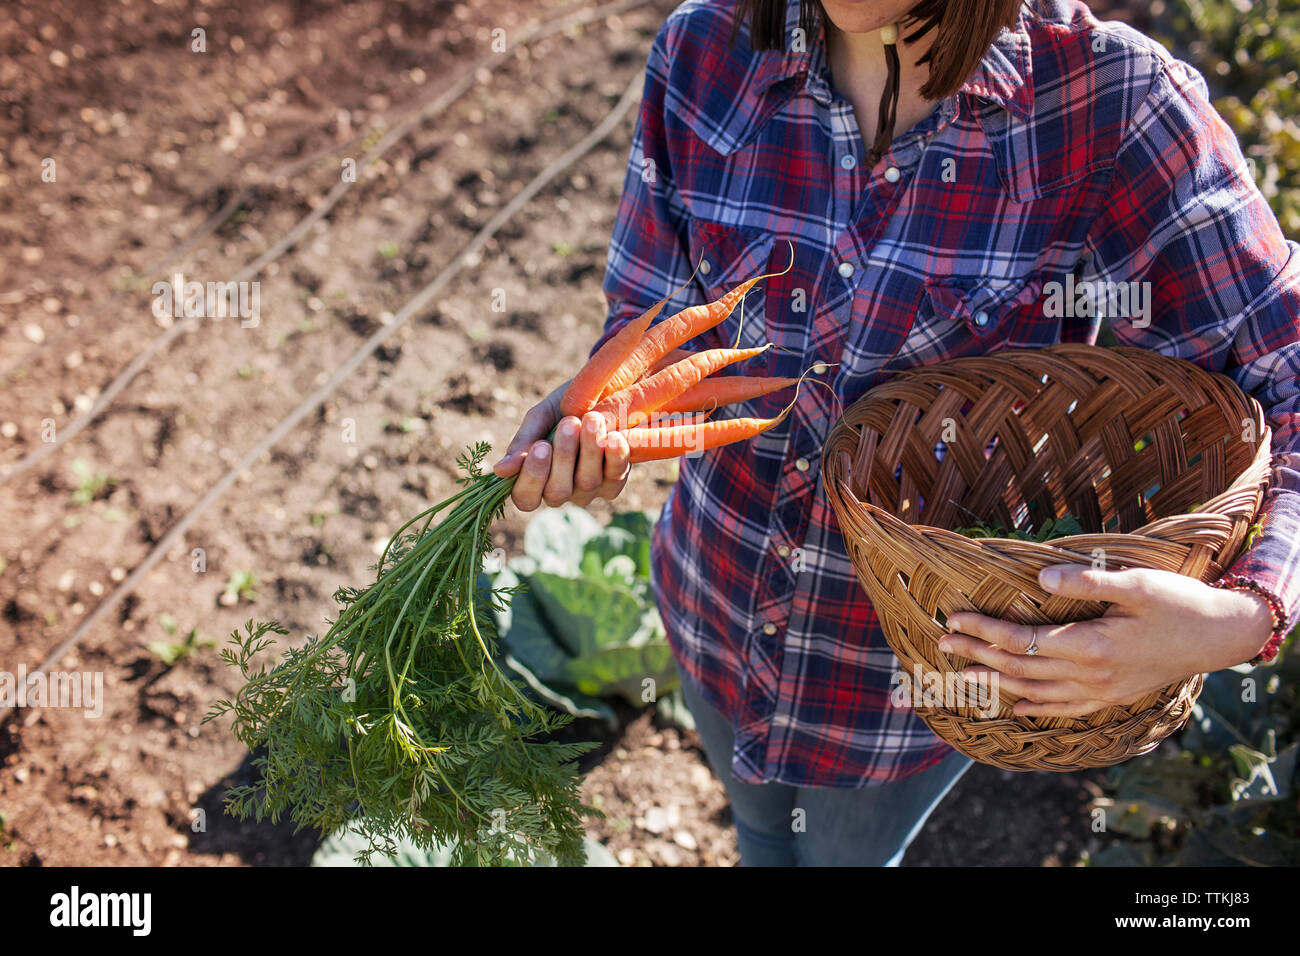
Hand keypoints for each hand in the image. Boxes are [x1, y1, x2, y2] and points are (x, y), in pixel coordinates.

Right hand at [491, 380, 630, 511]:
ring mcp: (588, 490)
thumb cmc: (564, 407)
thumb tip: (500, 471)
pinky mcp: (613, 483)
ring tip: (592, 419)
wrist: (604, 392)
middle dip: (563, 457)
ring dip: (589, 450)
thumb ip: (522, 443)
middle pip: (557, 492)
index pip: (525, 498)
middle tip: (569, 423)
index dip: (532, 477)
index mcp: (534, 479)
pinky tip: (614, 437)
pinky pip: (615, 479)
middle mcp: (560, 491)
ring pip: (587, 483)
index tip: (540, 446)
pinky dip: (616, 458)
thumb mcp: (541, 417)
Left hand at [937, 565, 1276, 717]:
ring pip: (1036, 693)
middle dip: (977, 655)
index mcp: (1091, 646)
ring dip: (996, 682)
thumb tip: (1040, 580)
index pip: (1021, 641)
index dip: (984, 631)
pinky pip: (1065, 709)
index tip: (953, 620)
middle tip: (942, 643)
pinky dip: (1036, 707)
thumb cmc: (1180, 602)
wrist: (1222, 636)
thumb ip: (1087, 582)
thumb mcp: (1137, 583)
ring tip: (963, 674)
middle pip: (1020, 668)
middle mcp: (1091, 675)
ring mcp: (1102, 691)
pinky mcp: (1113, 696)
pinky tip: (1017, 706)